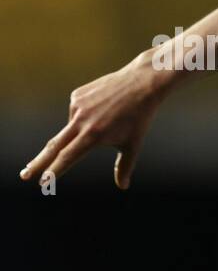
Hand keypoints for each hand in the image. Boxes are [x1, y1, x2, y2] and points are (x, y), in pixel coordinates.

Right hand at [20, 56, 171, 189]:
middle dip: (38, 163)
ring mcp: (76, 106)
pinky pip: (77, 112)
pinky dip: (87, 116)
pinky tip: (104, 107)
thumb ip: (125, 166)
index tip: (42, 182)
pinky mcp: (76, 96)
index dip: (55, 171)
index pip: (69, 157)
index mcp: (94, 135)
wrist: (140, 84)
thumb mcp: (133, 144)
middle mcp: (81, 121)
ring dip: (86, 130)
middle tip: (23, 176)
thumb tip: (123, 186)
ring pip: (73, 128)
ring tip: (111, 118)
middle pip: (55, 146)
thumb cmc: (139, 118)